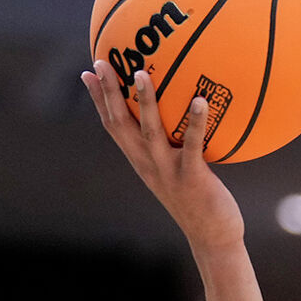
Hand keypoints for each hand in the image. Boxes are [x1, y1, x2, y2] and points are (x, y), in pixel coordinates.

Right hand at [81, 61, 244, 254]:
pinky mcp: (192, 177)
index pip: (113, 126)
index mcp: (141, 161)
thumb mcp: (179, 171)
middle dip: (108, 92)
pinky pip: (192, 144)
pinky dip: (195, 122)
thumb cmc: (200, 201)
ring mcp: (168, 170)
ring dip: (144, 101)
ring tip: (141, 72)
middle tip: (100, 61)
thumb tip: (183, 118)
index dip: (98, 99)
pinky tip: (201, 100)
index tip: (88, 72)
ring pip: (150, 131)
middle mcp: (148, 164)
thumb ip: (174, 147)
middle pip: (120, 123)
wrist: (212, 238)